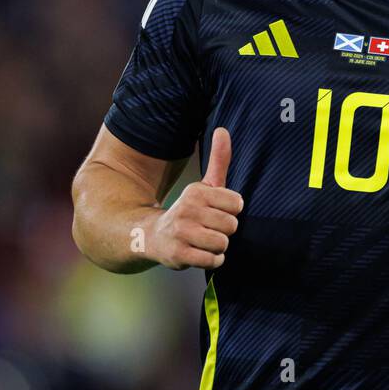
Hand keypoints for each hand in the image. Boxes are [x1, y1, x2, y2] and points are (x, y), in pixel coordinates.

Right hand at [149, 128, 242, 269]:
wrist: (151, 236)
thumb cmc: (188, 211)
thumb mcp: (204, 185)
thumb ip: (218, 160)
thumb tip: (223, 129)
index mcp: (196, 191)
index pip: (237, 204)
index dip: (230, 211)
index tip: (216, 211)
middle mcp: (187, 210)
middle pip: (231, 225)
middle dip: (224, 230)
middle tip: (208, 228)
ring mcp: (181, 233)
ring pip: (223, 243)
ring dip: (218, 247)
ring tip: (204, 241)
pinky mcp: (178, 255)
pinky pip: (213, 260)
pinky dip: (212, 260)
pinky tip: (200, 253)